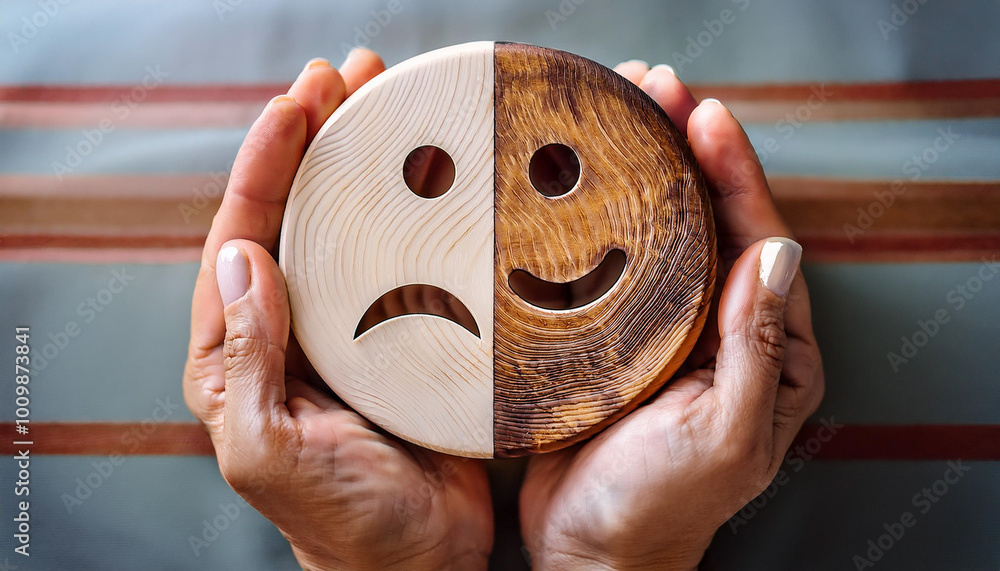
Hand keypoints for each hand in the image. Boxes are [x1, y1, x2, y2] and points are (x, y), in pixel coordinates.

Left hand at [182, 50, 492, 569]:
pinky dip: (417, 209)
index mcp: (242, 352)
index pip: (243, 236)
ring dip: (365, 159)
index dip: (264, 164)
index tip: (294, 106)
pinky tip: (435, 172)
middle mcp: (295, 327)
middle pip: (296, 212)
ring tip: (384, 96)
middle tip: (345, 78)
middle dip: (313, 139)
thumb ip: (247, 361)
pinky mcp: (410, 333)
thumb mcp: (269, 451)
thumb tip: (241, 259)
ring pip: (352, 224)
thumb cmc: (342, 522)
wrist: (422, 561)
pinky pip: (408, 258)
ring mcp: (355, 326)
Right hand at [519, 62, 824, 569]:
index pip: (762, 243)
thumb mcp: (723, 438)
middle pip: (714, 223)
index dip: (736, 175)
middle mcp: (724, 331)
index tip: (706, 119)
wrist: (590, 553)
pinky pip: (616, 264)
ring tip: (627, 113)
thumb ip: (755, 350)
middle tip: (660, 90)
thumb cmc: (659, 510)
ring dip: (648, 172)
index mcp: (770, 353)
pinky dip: (604, 217)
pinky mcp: (618, 336)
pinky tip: (587, 182)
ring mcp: (669, 330)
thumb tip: (776, 252)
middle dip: (692, 153)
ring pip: (664, 234)